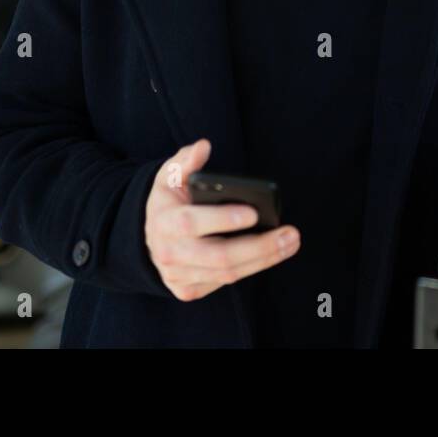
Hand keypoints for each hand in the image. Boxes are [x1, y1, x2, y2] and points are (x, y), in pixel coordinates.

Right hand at [144, 138, 299, 301]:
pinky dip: (251, 268)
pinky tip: (271, 254)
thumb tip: (204, 146)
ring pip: (227, 274)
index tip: (254, 213)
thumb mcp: (169, 176)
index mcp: (164, 221)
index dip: (223, 219)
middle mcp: (169, 253)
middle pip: (219, 257)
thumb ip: (186, 160)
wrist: (147, 236)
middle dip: (259, 247)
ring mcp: (178, 275)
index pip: (192, 223)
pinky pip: (225, 283)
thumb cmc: (168, 201)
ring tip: (290, 242)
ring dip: (264, 259)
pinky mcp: (188, 290)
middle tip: (290, 234)